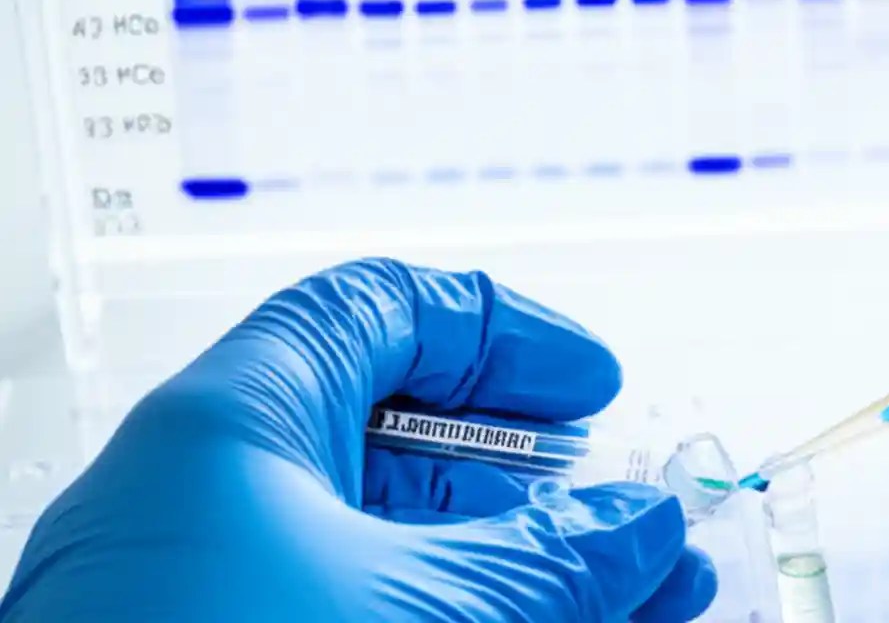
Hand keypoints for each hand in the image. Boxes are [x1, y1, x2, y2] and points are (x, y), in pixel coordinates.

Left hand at [0, 259, 715, 620]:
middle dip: (541, 479)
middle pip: (410, 447)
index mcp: (235, 428)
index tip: (589, 382)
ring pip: (411, 549)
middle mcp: (224, 505)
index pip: (381, 314)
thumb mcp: (415, 608)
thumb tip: (637, 526)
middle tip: (624, 510)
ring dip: (535, 567)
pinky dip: (483, 616)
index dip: (500, 335)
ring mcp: (234, 591)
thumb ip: (544, 560)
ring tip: (647, 592)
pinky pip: (385, 611)